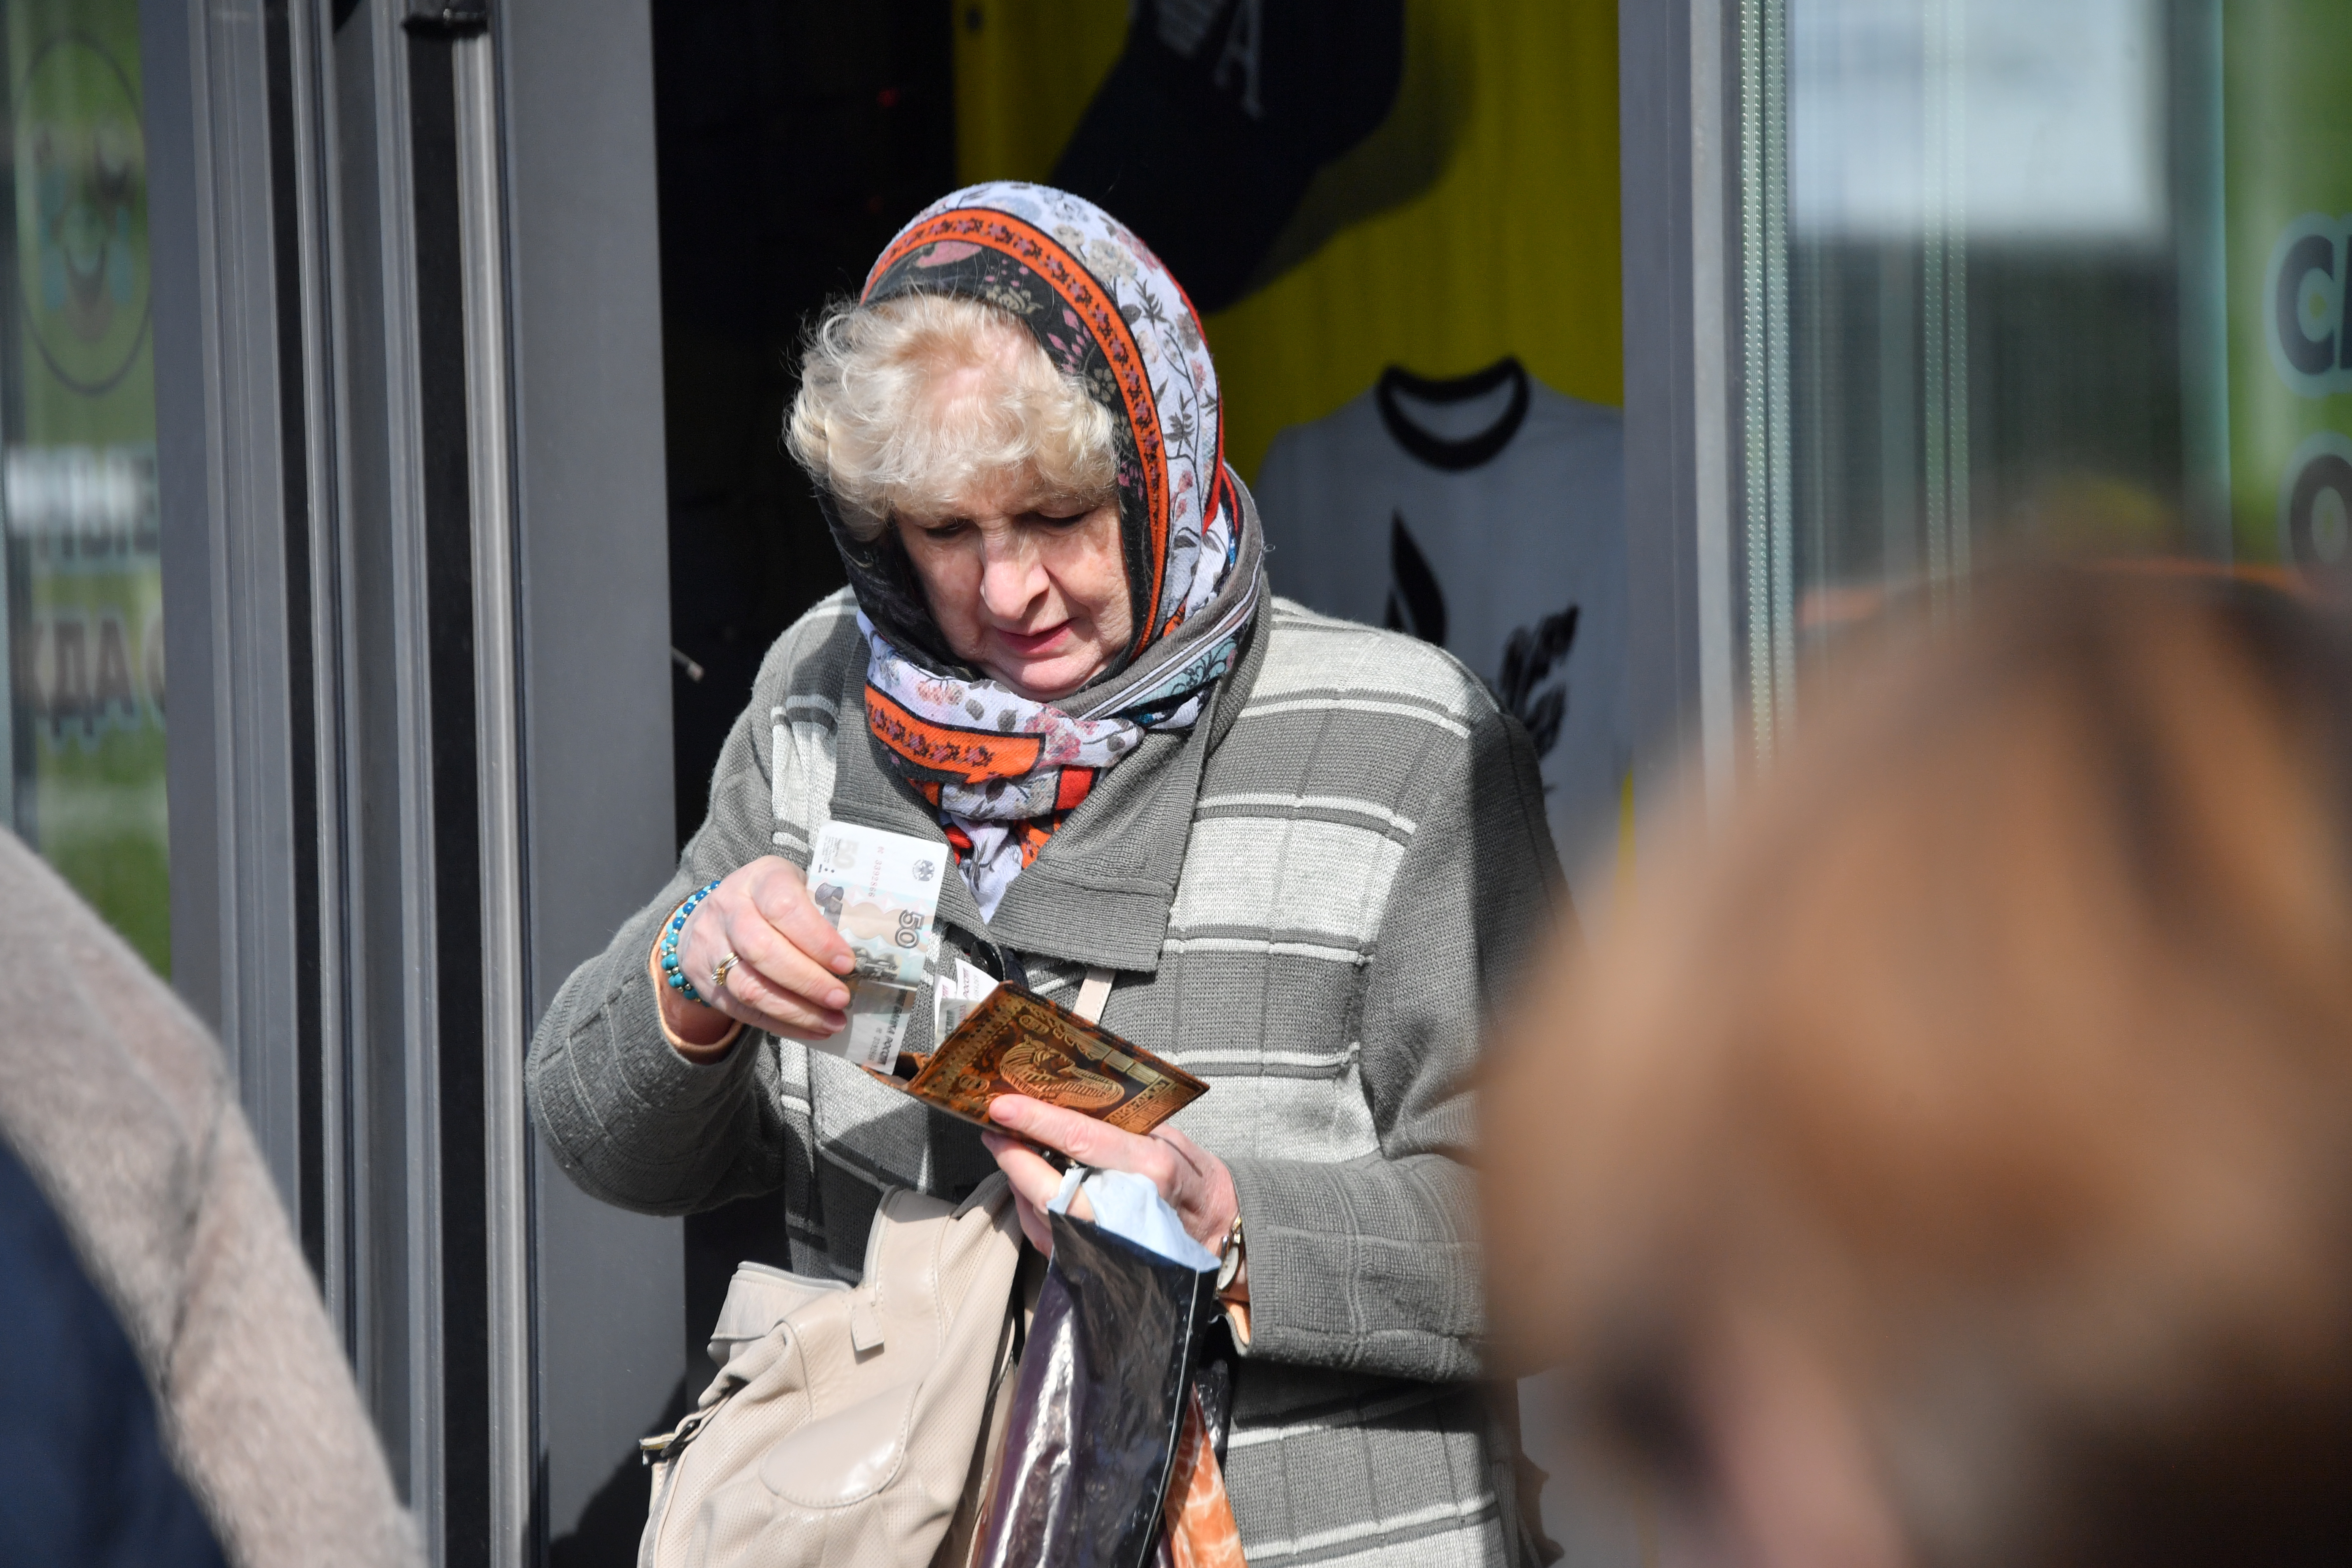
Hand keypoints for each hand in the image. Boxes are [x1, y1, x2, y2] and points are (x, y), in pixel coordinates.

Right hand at [661, 857, 857, 1046]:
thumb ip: (823, 909)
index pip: (784, 907)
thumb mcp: (796, 888)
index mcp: (760, 880)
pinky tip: (812, 1030)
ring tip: (833, 1022)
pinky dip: (782, 1025)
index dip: (817, 939)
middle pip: (763, 951)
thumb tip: (866, 950)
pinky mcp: (705, 981)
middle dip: (808, 981)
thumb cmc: (771, 901)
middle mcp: (729, 909)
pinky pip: (743, 1011)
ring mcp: (711, 947)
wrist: (710, 916)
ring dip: (797, 1011)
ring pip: (750, 987)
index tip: (847, 964)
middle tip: (842, 999)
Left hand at [981, 1095, 1236, 1257]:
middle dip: (1012, 1155)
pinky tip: (1026, 1185)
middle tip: (993, 1129)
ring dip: (1016, 1179)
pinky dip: (1028, 1208)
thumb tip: (1076, 1103)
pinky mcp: (1093, 1265)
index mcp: (1150, 1170)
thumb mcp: (1174, 1141)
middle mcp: (1125, 1210)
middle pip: (1048, 1185)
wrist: (1220, 1239)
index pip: (1081, 1140)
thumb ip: (1130, 1125)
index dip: (1036, 1121)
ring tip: (1006, 1148)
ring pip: (1041, 1213)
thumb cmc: (1196, 1183)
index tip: (1002, 1106)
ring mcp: (1106, 1244)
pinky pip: (1045, 1235)